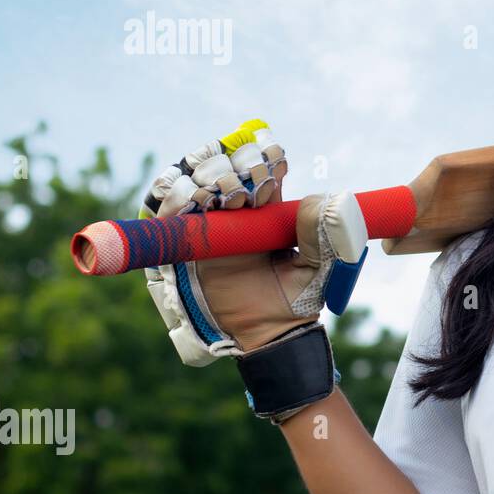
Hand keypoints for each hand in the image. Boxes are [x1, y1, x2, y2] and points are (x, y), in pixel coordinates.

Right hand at [140, 119, 368, 418]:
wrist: (267, 335)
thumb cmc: (296, 300)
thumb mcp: (319, 268)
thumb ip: (324, 235)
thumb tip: (321, 199)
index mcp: (269, 209)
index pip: (262, 167)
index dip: (264, 159)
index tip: (272, 167)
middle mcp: (237, 210)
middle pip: (226, 166)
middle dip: (234, 166)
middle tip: (247, 186)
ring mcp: (208, 223)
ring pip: (196, 178)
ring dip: (208, 176)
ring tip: (223, 195)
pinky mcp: (184, 241)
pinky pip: (170, 209)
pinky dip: (178, 196)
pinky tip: (197, 202)